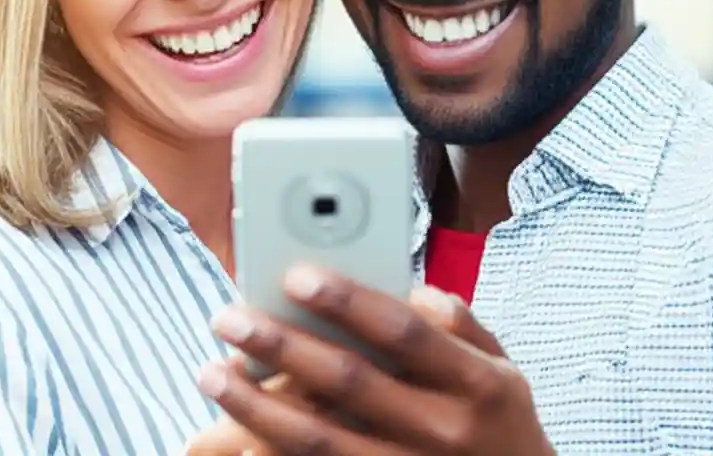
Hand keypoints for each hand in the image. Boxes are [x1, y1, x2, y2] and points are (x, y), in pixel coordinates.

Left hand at [194, 265, 553, 455]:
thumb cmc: (498, 423)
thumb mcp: (503, 370)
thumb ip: (461, 326)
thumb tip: (415, 290)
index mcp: (477, 384)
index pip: (403, 333)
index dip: (348, 302)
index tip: (296, 274)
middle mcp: (443, 431)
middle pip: (349, 383)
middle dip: (281, 346)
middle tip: (228, 317)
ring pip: (321, 441)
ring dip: (256, 407)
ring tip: (210, 373)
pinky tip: (239, 435)